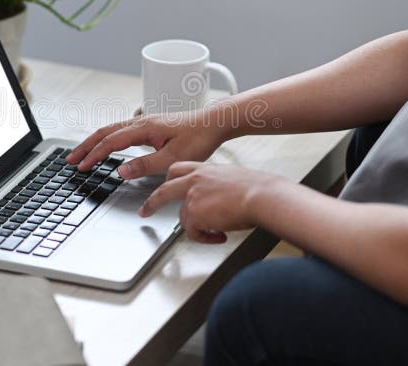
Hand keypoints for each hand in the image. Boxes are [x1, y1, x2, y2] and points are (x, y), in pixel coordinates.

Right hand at [66, 109, 227, 178]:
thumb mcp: (173, 158)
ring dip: (94, 142)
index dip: (93, 155)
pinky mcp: (151, 125)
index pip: (110, 142)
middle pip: (105, 132)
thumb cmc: (199, 138)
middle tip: (70, 159)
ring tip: (82, 153)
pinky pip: (121, 131)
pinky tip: (107, 146)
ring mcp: (145, 122)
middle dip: (85, 146)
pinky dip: (107, 139)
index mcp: (144, 128)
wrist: (215, 122)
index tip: (81, 167)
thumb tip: (121, 170)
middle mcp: (141, 122)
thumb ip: (145, 165)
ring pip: (112, 130)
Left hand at [139, 162, 283, 242]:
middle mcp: (195, 180)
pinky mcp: (194, 212)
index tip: (163, 186)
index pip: (178, 170)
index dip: (169, 180)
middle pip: (164, 190)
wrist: (261, 196)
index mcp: (205, 169)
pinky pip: (193, 231)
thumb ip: (218, 187)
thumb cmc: (257, 189)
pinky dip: (205, 237)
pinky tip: (220, 234)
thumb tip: (218, 202)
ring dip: (198, 228)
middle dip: (152, 203)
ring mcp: (192, 196)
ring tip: (219, 230)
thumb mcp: (233, 179)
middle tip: (146, 211)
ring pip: (184, 217)